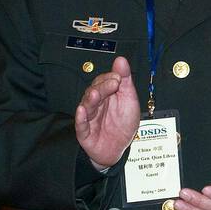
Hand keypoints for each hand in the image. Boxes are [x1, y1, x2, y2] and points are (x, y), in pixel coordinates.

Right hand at [74, 55, 140, 169]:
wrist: (118, 149)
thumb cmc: (122, 125)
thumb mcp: (129, 100)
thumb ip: (125, 81)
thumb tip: (121, 61)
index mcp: (106, 95)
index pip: (103, 82)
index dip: (110, 78)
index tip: (118, 76)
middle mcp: (96, 104)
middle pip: (95, 91)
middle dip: (103, 87)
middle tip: (113, 83)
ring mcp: (89, 118)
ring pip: (88, 106)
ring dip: (91, 99)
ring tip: (95, 93)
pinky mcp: (85, 132)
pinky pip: (81, 124)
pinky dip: (81, 118)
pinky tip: (82, 110)